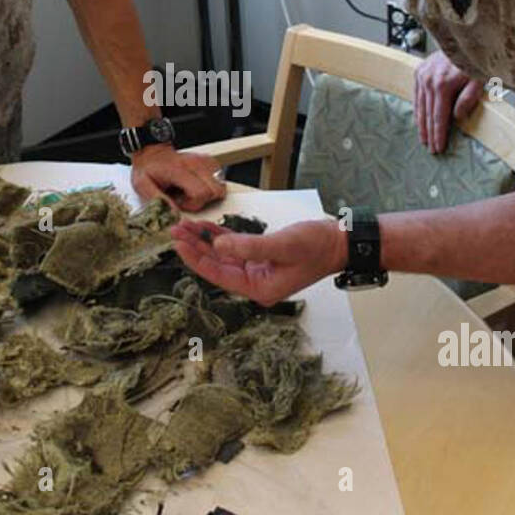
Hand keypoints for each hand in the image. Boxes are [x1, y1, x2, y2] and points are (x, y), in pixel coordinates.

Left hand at [131, 144, 226, 211]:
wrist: (152, 151)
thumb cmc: (148, 168)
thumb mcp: (142, 185)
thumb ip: (157, 200)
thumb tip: (173, 214)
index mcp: (179, 170)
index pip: (201, 192)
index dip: (192, 204)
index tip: (180, 202)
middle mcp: (196, 163)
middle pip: (215, 191)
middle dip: (203, 201)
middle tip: (187, 198)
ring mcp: (204, 161)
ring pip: (221, 186)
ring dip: (209, 194)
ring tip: (191, 192)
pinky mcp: (209, 162)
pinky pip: (220, 179)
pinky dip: (211, 186)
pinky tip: (197, 185)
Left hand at [170, 218, 346, 306]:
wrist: (339, 243)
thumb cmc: (315, 246)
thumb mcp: (281, 245)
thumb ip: (249, 246)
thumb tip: (218, 245)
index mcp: (258, 288)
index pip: (218, 275)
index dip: (196, 258)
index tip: (178, 243)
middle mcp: (255, 283)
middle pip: (217, 266)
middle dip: (196, 248)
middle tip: (175, 230)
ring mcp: (258, 272)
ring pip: (223, 257)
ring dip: (205, 242)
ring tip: (185, 226)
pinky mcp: (262, 259)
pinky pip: (235, 249)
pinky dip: (220, 238)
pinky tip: (206, 227)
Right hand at [414, 50, 482, 153]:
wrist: (466, 40)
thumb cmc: (475, 59)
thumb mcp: (478, 80)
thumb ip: (468, 99)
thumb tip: (457, 117)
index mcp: (443, 85)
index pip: (439, 116)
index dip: (438, 134)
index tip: (438, 147)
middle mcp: (428, 80)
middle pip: (428, 114)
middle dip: (429, 133)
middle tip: (430, 148)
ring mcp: (422, 75)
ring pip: (420, 106)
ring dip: (421, 123)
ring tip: (423, 138)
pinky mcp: (419, 70)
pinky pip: (416, 94)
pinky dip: (418, 108)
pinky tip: (419, 118)